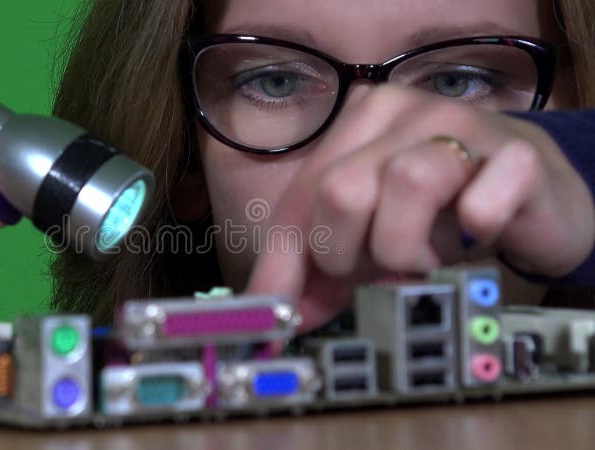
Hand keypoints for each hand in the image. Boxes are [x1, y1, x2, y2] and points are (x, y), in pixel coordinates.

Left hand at [247, 85, 594, 331]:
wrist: (535, 190)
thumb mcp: (370, 235)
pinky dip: (473, 231)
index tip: (278, 317)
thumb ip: (321, 269)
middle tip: (374, 268)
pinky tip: (478, 230)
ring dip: (405, 248)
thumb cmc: (441, 210)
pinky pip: (481, 203)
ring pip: (405, 185)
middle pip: (341, 190)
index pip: (298, 198)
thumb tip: (277, 316)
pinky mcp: (519, 155)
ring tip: (423, 256)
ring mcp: (463, 125)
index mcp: (357, 122)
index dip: (284, 265)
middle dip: (347, 253)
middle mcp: (403, 111)